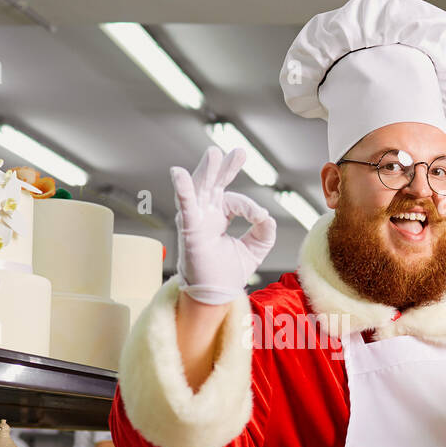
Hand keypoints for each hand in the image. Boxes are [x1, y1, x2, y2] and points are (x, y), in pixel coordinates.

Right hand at [172, 146, 276, 303]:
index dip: (250, 207)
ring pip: (200, 189)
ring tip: (214, 153)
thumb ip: (264, 231)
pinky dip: (182, 190)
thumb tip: (267, 216)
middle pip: (214, 183)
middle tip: (239, 152)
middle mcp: (206, 214)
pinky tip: (178, 173)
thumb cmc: (229, 272)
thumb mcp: (255, 249)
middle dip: (225, 167)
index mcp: (220, 216)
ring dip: (206, 171)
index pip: (235, 200)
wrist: (216, 294)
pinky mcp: (189, 230)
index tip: (260, 219)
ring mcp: (196, 220)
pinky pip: (185, 207)